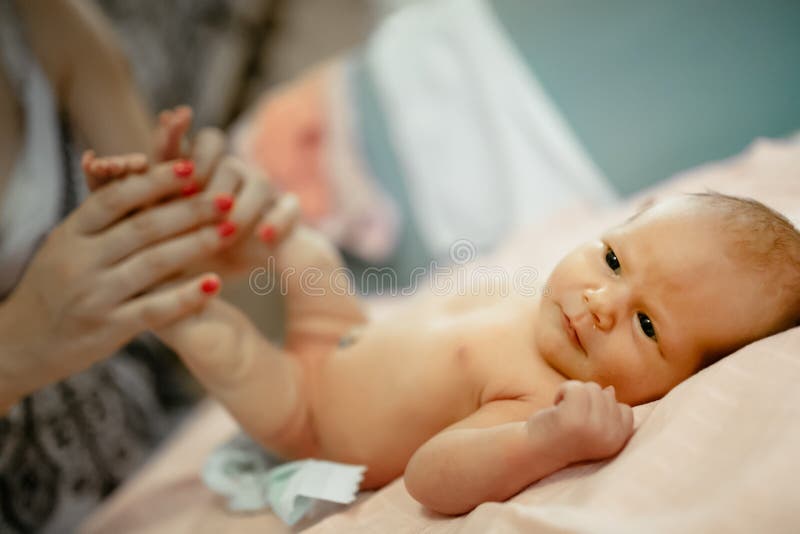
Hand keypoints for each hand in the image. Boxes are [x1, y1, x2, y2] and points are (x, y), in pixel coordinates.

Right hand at [0, 162, 234, 410]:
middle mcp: (80, 261)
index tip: (191, 166)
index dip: (155, 180)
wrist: (20, 345)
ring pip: (154, 264)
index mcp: (71, 233)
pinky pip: (154, 309)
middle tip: (226, 199)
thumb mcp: (66, 245)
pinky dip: (186, 295)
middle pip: (143, 228)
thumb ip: (102, 216)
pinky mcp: (108, 329)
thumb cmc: (55, 286)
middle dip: (190, 210)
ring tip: (230, 231)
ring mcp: (95, 296)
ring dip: (197, 245)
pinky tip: (215, 284)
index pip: (115, 198)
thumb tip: (142, 169)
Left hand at [85, 108, 300, 278]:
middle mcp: (223, 171)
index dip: (176, 130)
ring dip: (241, 203)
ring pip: (254, 178)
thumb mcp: (147, 233)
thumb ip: (119, 199)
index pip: (180, 141)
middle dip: (206, 170)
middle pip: (218, 148)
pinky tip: (265, 237)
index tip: (171, 118)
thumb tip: (87, 161)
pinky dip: (278, 220)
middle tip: (191, 195)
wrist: (231, 274)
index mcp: (188, 172)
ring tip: (229, 228)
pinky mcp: (284, 212)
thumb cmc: (178, 253)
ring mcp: (257, 189)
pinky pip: (288, 207)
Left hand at [528, 381, 633, 463]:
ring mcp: (593, 428)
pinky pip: (576, 387)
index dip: (602, 410)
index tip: (585, 423)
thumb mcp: (590, 425)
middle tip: (570, 419)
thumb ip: (604, 411)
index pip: (625, 411)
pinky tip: (556, 407)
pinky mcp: (575, 419)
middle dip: (586, 401)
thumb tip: (611, 390)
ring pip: (593, 388)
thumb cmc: (562, 436)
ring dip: (573, 394)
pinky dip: (563, 390)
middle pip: (607, 396)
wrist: (534, 450)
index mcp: (617, 442)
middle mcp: (609, 437)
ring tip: (563, 413)